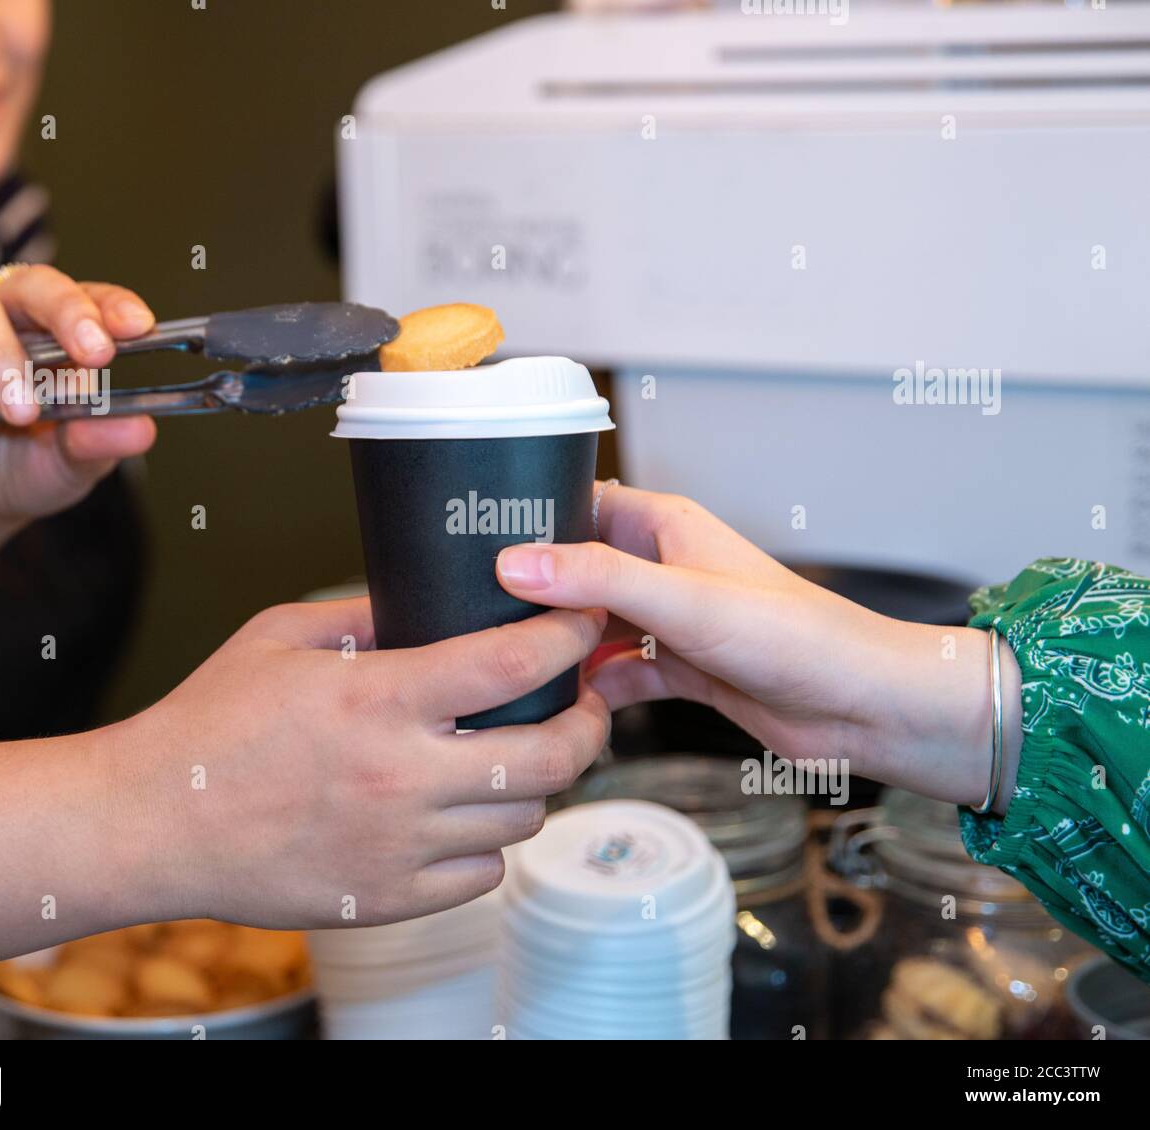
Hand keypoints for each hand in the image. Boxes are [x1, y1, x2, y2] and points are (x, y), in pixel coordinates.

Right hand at [0, 265, 157, 534]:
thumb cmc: (29, 468)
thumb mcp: (74, 466)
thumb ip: (100, 444)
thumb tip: (141, 429)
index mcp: (59, 340)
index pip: (89, 300)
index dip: (112, 306)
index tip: (137, 326)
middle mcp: (7, 326)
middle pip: (32, 286)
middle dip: (66, 311)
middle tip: (93, 350)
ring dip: (2, 358)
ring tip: (21, 412)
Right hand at [120, 598, 609, 928]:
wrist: (151, 823)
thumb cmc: (207, 724)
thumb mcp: (280, 635)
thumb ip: (365, 610)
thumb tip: (430, 598)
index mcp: (379, 700)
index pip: (513, 665)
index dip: (568, 638)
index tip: (584, 622)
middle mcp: (403, 777)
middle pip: (551, 756)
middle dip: (588, 722)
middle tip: (584, 700)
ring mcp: (401, 847)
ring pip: (524, 818)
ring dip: (535, 783)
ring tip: (514, 755)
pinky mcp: (389, 898)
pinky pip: (484, 875)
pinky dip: (489, 843)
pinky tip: (463, 814)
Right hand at [494, 484, 1020, 809]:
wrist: (864, 709)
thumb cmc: (798, 636)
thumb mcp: (684, 600)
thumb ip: (598, 579)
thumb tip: (513, 562)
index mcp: (664, 527)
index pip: (577, 505)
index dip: (528, 522)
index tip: (470, 545)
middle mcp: (662, 567)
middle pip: (576, 572)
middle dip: (533, 594)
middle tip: (473, 618)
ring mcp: (670, 620)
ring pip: (591, 627)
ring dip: (560, 647)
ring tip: (508, 668)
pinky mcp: (681, 669)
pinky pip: (617, 673)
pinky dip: (592, 689)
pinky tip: (567, 708)